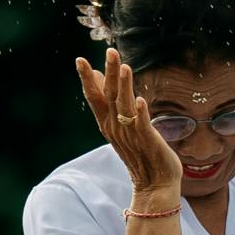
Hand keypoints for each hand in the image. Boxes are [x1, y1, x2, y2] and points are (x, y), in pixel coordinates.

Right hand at [77, 54, 183, 204]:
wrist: (153, 184)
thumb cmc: (138, 152)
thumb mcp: (118, 124)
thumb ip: (108, 101)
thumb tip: (98, 75)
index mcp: (107, 122)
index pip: (94, 97)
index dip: (87, 79)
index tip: (80, 60)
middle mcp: (115, 127)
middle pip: (109, 96)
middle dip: (109, 73)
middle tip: (110, 51)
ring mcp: (130, 134)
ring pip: (124, 106)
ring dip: (125, 86)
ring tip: (125, 67)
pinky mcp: (147, 140)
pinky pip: (142, 124)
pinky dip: (140, 112)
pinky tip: (139, 99)